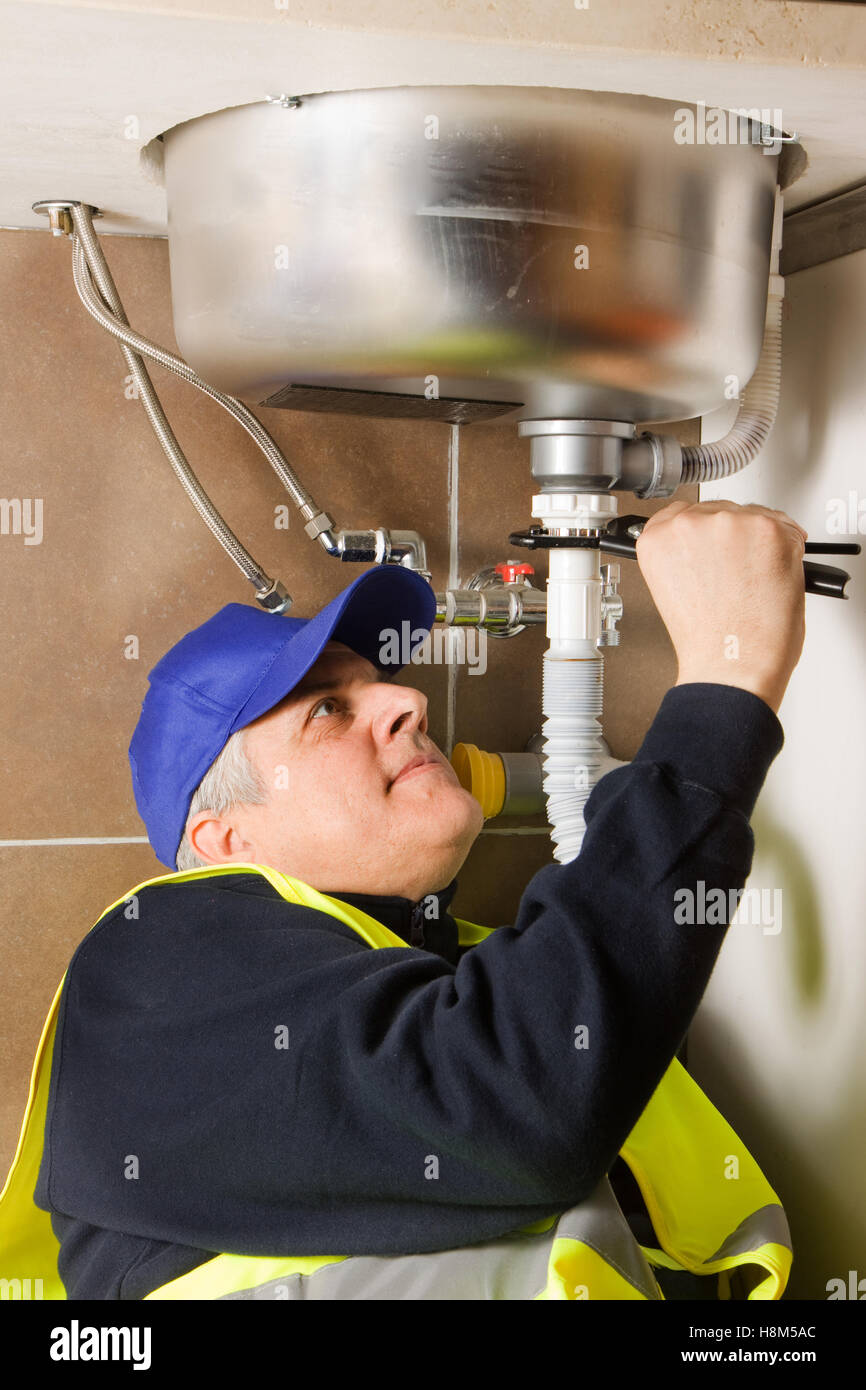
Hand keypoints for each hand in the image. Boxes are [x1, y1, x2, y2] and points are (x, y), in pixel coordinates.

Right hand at [635, 499, 807, 714]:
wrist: (731, 663)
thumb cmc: (706, 641)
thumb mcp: (674, 589)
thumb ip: (685, 555)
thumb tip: (713, 544)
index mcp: (659, 540)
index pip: (678, 513)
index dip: (701, 532)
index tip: (710, 544)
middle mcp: (689, 526)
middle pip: (719, 512)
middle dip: (733, 540)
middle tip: (739, 575)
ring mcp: (729, 524)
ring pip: (752, 517)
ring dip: (760, 543)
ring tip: (755, 583)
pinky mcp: (767, 530)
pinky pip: (786, 527)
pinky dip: (788, 549)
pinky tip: (774, 576)